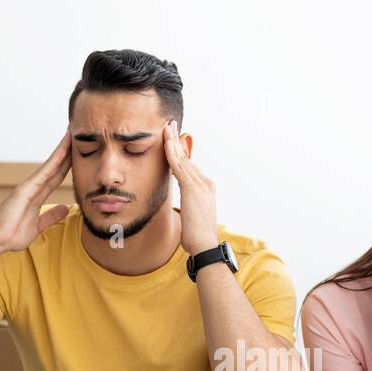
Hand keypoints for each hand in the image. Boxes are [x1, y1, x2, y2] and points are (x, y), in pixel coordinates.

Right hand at [0, 130, 71, 252]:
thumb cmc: (12, 234)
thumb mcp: (38, 226)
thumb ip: (51, 216)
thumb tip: (65, 208)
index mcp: (38, 196)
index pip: (57, 177)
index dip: (69, 165)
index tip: (80, 154)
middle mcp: (34, 188)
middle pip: (56, 167)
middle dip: (68, 152)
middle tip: (78, 136)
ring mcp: (29, 186)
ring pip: (51, 165)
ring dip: (62, 150)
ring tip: (72, 135)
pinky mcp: (25, 189)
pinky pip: (43, 173)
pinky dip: (54, 161)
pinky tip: (63, 151)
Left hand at [162, 120, 218, 255]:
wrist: (205, 245)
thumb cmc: (197, 237)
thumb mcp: (193, 216)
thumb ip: (189, 204)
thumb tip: (184, 205)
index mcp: (206, 188)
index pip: (189, 166)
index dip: (180, 152)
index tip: (173, 140)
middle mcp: (205, 183)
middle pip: (187, 158)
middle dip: (177, 141)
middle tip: (169, 125)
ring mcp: (200, 184)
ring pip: (183, 159)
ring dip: (173, 142)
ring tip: (165, 127)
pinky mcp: (192, 188)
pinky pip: (179, 167)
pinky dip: (172, 153)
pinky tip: (165, 143)